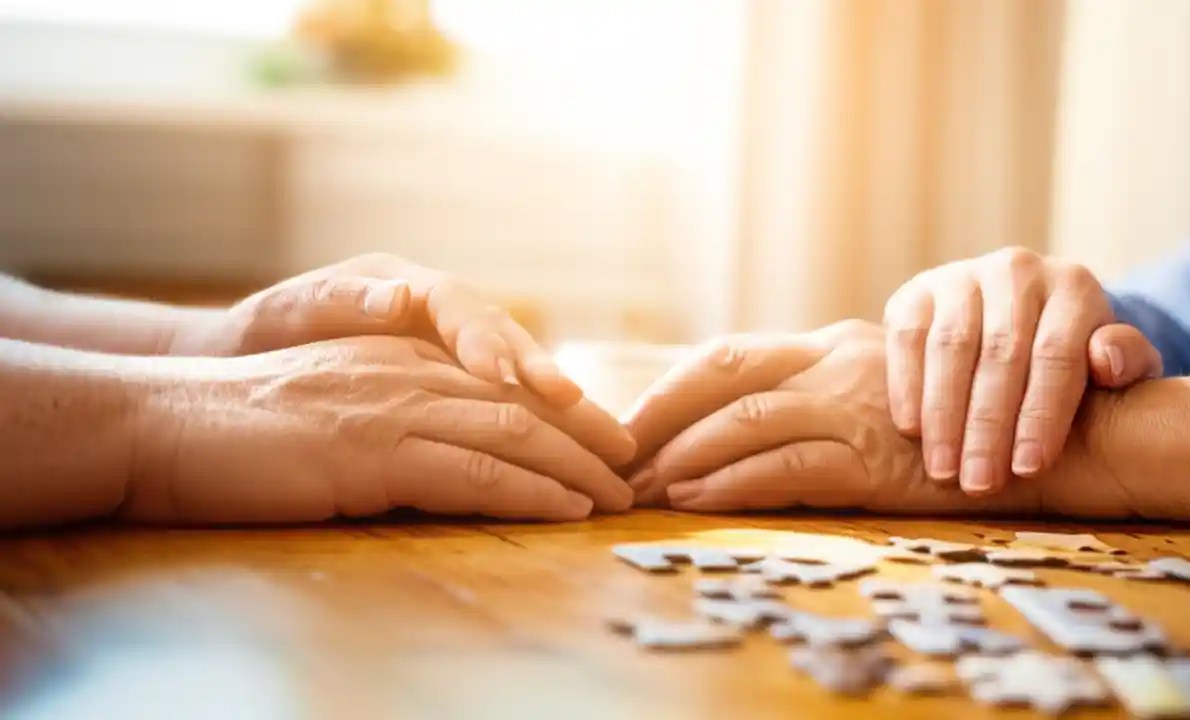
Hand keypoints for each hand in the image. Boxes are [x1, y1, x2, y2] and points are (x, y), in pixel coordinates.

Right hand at [127, 336, 635, 523]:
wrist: (163, 423)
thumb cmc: (239, 428)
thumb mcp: (329, 410)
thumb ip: (389, 418)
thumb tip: (441, 458)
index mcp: (397, 357)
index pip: (498, 381)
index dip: (559, 411)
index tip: (602, 439)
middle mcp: (405, 371)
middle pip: (520, 400)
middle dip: (585, 435)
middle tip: (633, 467)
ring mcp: (390, 407)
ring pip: (509, 431)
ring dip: (573, 466)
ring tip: (616, 494)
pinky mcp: (371, 450)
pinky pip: (469, 469)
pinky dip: (526, 490)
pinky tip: (563, 508)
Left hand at [167, 253, 582, 407]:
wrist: (251, 354)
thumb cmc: (268, 332)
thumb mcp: (292, 311)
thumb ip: (341, 303)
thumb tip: (396, 298)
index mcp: (406, 284)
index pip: (456, 306)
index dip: (483, 338)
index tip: (498, 372)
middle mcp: (442, 310)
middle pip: (506, 335)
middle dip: (544, 372)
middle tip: (575, 405)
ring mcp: (453, 344)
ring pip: (515, 368)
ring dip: (555, 402)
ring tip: (596, 435)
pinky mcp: (457, 378)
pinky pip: (504, 397)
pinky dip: (535, 421)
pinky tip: (566, 454)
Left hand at [622, 320, 1044, 513]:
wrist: (1053, 434)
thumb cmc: (959, 425)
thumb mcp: (880, 399)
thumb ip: (822, 401)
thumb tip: (746, 433)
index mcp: (829, 347)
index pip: (728, 357)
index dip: (669, 390)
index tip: (625, 428)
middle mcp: (836, 361)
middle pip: (721, 375)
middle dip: (656, 418)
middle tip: (612, 461)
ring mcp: (856, 404)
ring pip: (745, 419)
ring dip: (682, 457)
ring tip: (642, 490)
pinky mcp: (878, 453)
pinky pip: (787, 465)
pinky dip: (731, 484)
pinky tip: (697, 501)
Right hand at [882, 247, 1161, 495]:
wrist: (1023, 316)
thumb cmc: (1075, 358)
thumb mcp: (1117, 364)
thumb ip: (1128, 363)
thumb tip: (1107, 362)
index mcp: (1074, 287)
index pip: (1056, 354)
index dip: (1041, 415)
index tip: (1029, 469)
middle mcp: (1017, 271)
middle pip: (1001, 353)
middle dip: (989, 426)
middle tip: (980, 483)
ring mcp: (963, 276)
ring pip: (950, 346)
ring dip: (944, 414)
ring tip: (944, 470)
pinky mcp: (918, 291)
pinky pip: (907, 338)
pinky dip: (907, 385)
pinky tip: (912, 430)